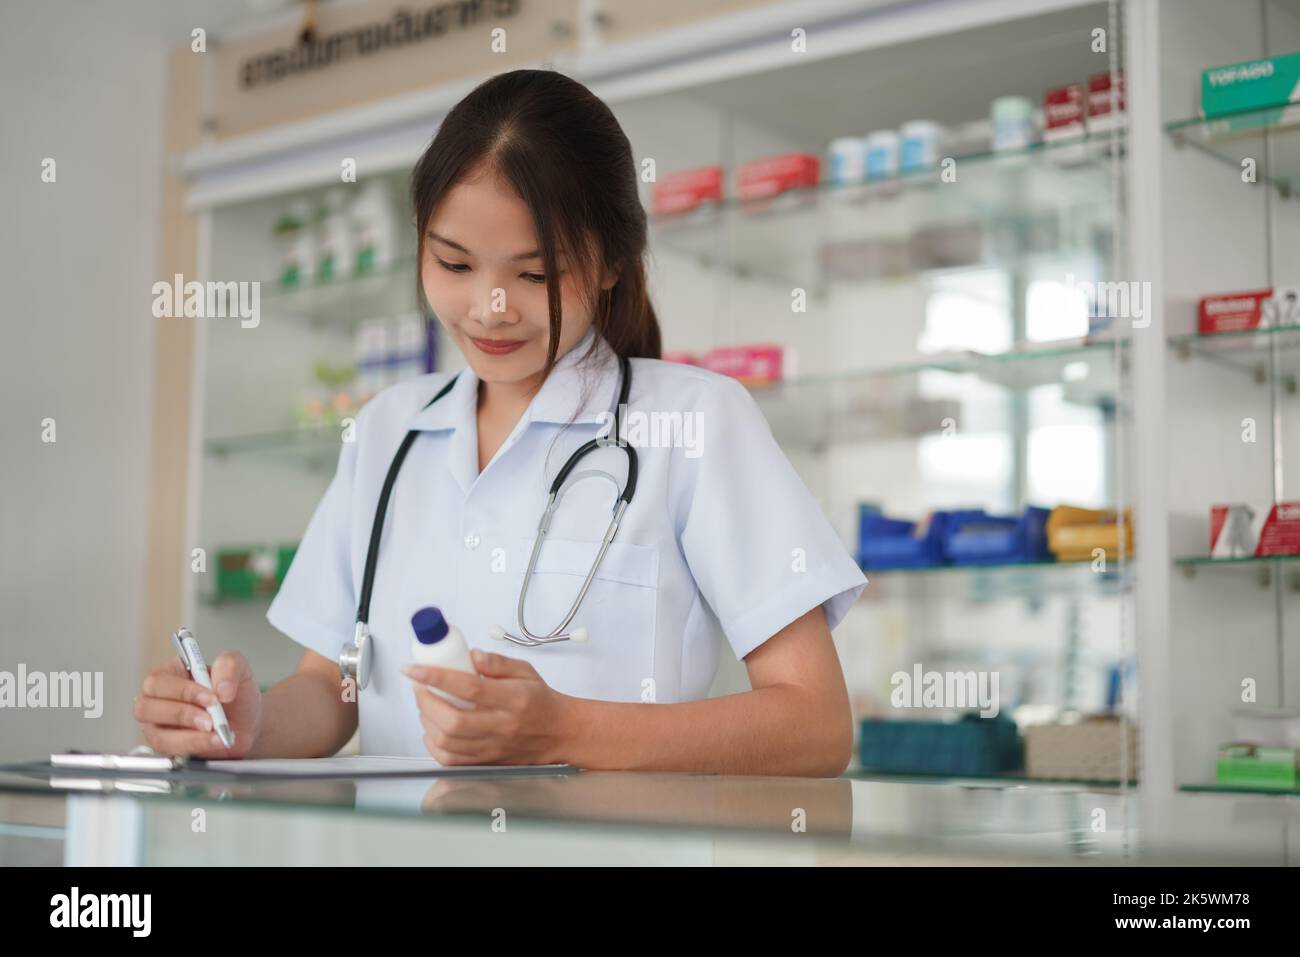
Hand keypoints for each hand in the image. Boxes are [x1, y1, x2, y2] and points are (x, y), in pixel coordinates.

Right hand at [134, 651, 261, 757]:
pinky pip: (170, 751)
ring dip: (189, 736)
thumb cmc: (236, 695)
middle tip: (211, 718)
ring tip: (216, 731)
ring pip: (158, 735)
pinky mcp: (166, 746)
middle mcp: (157, 699)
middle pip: (147, 708)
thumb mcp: (240, 669)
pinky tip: (215, 741)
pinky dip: (195, 746)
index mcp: (169, 673)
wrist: (248, 724)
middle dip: (183, 714)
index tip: (211, 697)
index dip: (182, 690)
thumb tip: (221, 688)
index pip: (158, 681)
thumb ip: (230, 665)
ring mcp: (157, 725)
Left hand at [402, 649, 571, 765]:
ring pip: (448, 741)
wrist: (558, 733)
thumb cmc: (540, 701)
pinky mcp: (486, 762)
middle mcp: (502, 726)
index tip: (415, 669)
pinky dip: (434, 744)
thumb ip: (498, 662)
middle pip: (453, 720)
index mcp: (513, 699)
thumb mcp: (525, 671)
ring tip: (426, 704)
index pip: (469, 687)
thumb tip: (472, 655)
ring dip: (427, 721)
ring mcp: (492, 748)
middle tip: (419, 687)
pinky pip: (450, 759)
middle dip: (426, 702)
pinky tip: (434, 728)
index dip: (436, 677)